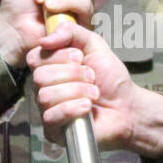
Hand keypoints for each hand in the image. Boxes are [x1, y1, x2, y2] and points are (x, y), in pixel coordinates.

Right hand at [28, 22, 162, 154]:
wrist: (127, 107)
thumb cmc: (111, 79)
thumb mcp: (95, 45)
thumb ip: (71, 32)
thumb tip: (45, 39)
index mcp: (50, 67)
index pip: (35, 57)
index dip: (58, 56)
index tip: (81, 58)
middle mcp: (44, 88)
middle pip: (40, 76)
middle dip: (73, 74)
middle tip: (92, 78)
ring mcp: (47, 110)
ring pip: (46, 96)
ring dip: (77, 91)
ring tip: (94, 94)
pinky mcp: (54, 131)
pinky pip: (51, 116)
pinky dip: (73, 108)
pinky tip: (88, 108)